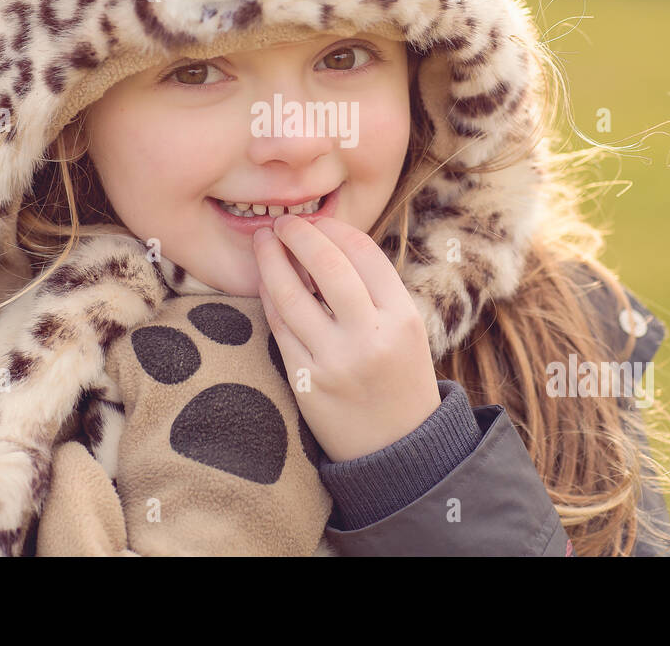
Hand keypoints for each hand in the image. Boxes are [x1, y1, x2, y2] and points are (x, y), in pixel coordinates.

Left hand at [252, 214, 443, 463]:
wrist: (398, 449)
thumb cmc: (399, 378)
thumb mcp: (405, 330)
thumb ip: (374, 290)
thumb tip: (325, 241)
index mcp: (402, 318)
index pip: (364, 253)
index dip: (335, 229)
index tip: (318, 220)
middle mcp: (371, 337)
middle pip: (327, 265)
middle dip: (299, 234)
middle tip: (284, 222)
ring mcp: (335, 361)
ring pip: (292, 295)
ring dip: (271, 260)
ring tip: (263, 242)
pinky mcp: (306, 382)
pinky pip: (279, 327)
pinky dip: (269, 297)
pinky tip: (265, 281)